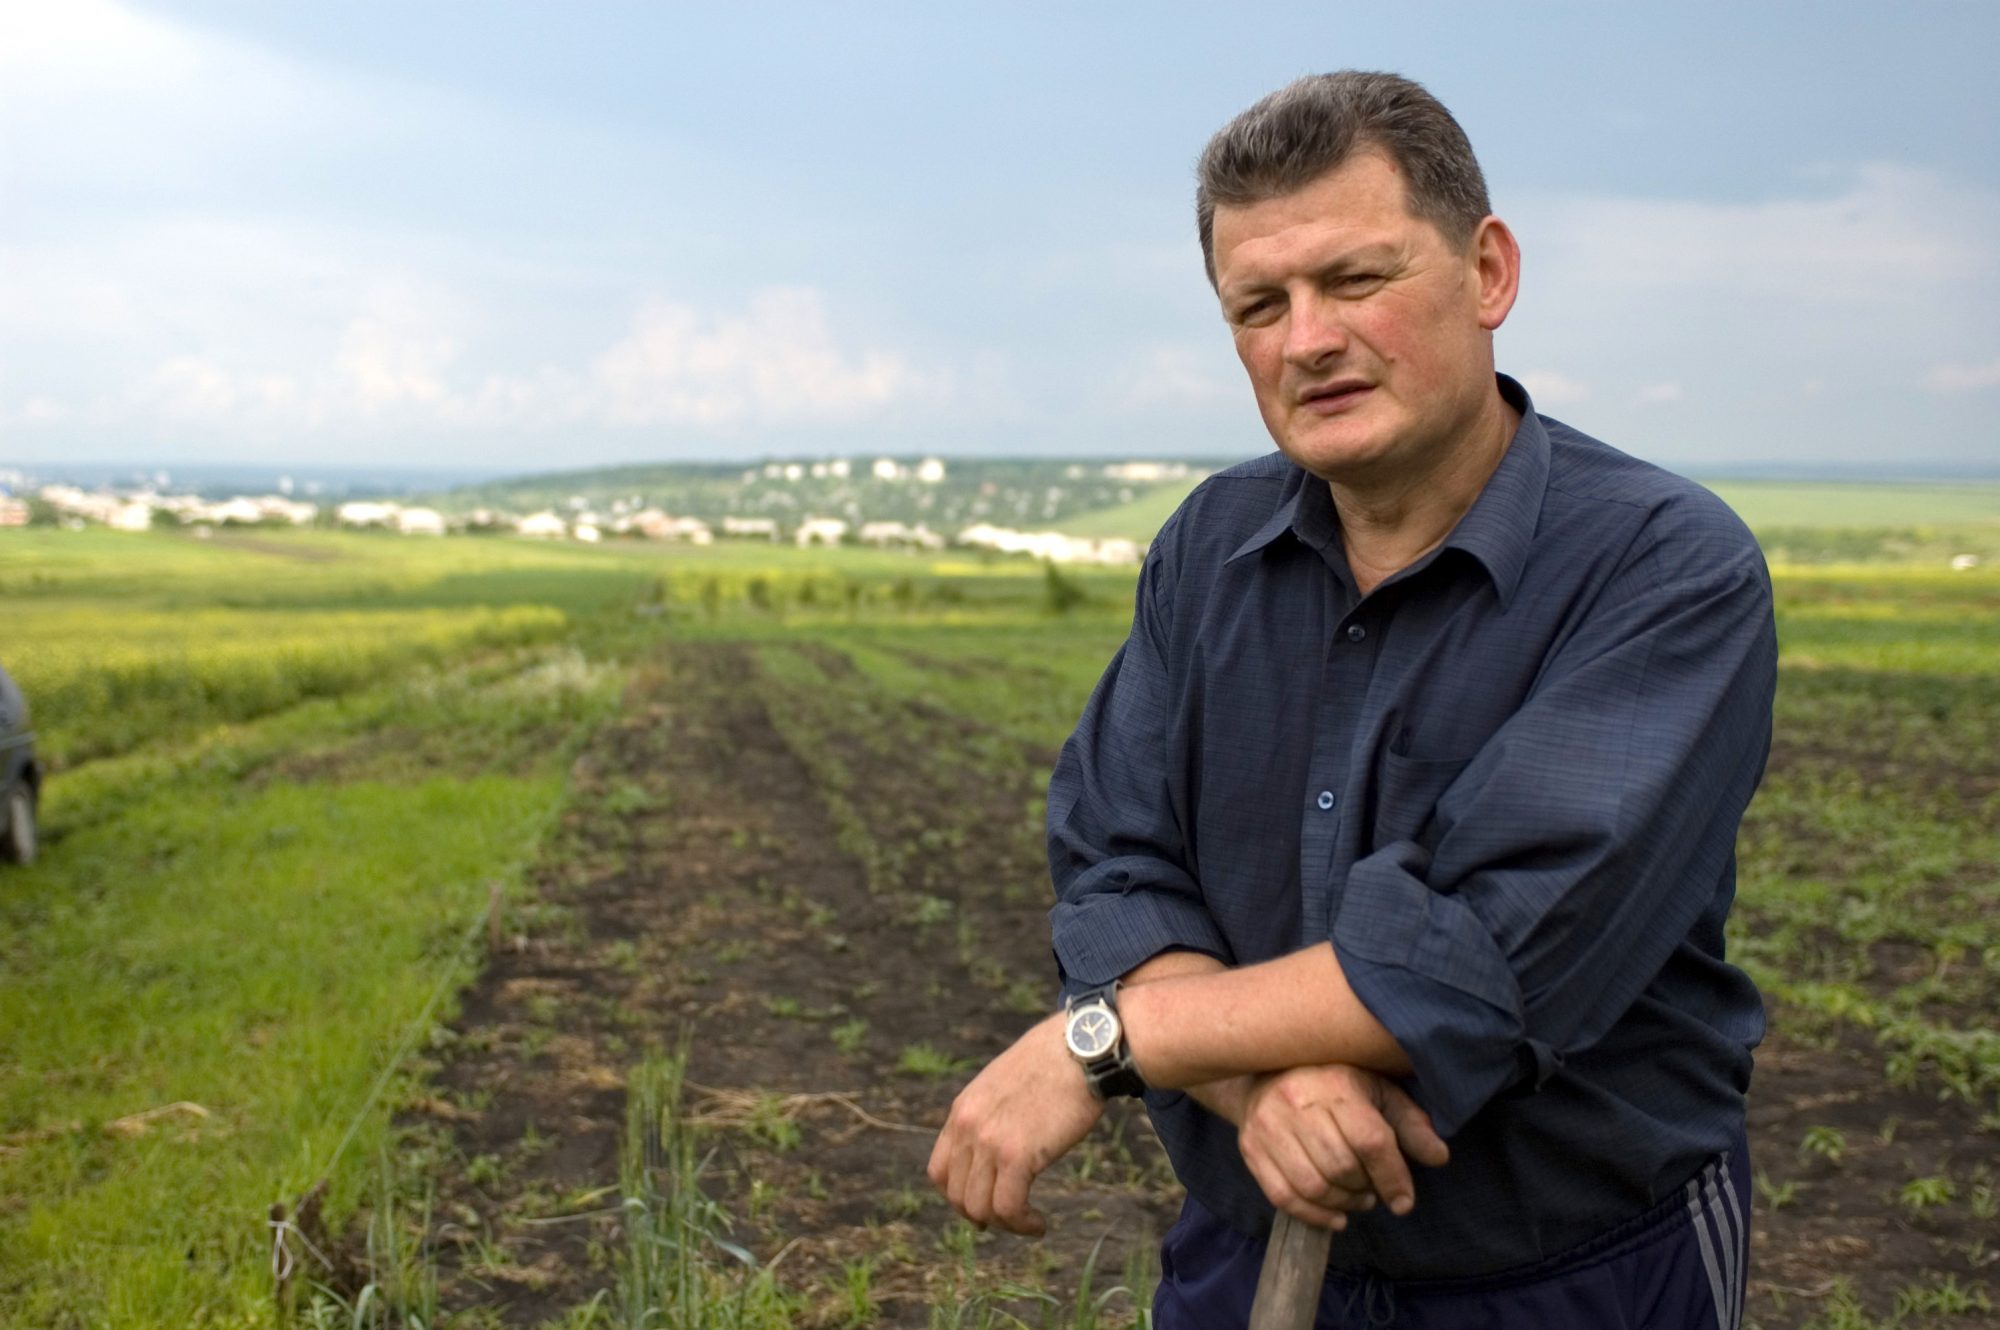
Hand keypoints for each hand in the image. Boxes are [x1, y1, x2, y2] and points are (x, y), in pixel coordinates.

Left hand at [926, 1014, 1104, 1235]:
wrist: (1080, 1048)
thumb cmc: (1054, 1063)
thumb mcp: (1004, 1084)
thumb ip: (991, 1114)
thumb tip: (997, 1147)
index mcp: (962, 1110)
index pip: (939, 1172)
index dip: (958, 1197)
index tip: (983, 1207)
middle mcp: (967, 1127)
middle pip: (957, 1196)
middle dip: (983, 1216)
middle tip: (1012, 1220)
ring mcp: (989, 1142)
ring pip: (980, 1208)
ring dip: (1006, 1225)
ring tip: (1030, 1224)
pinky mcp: (1016, 1155)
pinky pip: (1008, 1208)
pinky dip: (1022, 1225)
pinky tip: (1040, 1224)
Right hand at [1235, 1064, 1448, 1228]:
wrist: (1264, 1075)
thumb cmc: (1332, 1084)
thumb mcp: (1378, 1092)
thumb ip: (1410, 1123)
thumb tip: (1439, 1157)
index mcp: (1335, 1084)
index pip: (1369, 1141)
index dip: (1392, 1177)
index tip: (1403, 1201)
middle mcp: (1297, 1102)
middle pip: (1341, 1167)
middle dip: (1366, 1189)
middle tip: (1373, 1191)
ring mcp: (1269, 1127)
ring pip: (1313, 1186)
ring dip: (1343, 1204)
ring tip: (1356, 1199)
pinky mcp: (1250, 1148)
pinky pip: (1283, 1196)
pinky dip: (1314, 1216)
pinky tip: (1334, 1217)